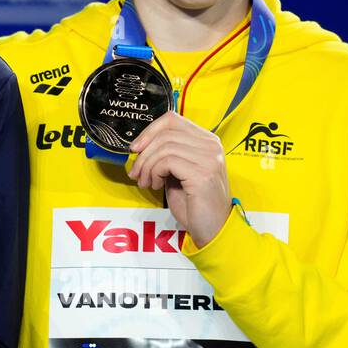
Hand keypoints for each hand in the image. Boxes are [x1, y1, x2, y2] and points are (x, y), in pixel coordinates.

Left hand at [127, 112, 230, 247]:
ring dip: (147, 165)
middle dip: (143, 153)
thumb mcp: (177, 172)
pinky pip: (167, 161)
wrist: (212, 229)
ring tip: (145, 182)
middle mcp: (211, 146)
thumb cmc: (194, 203)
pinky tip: (155, 185)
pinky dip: (154, 172)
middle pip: (165, 133)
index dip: (149, 131)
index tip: (136, 148)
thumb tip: (140, 145)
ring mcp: (209, 159)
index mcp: (207, 141)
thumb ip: (166, 155)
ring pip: (164, 147)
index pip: (172, 119)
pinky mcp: (203, 174)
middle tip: (136, 172)